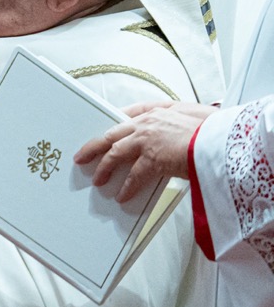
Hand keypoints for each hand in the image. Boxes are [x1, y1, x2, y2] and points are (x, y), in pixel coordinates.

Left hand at [73, 101, 217, 202]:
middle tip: (82, 156)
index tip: (101, 132)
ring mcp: (147, 139)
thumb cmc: (216, 129)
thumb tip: (176, 130)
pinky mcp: (152, 158)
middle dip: (94, 146)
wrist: (224, 139)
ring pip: (115, 154)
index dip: (112, 124)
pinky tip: (122, 195)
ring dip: (104, 168)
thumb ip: (180, 122)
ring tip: (98, 180)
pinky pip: (134, 176)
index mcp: (159, 110)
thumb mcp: (197, 116)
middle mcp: (148, 122)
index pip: (127, 113)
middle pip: (111, 134)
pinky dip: (127, 187)